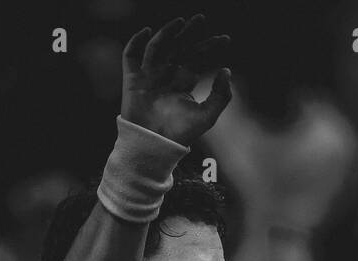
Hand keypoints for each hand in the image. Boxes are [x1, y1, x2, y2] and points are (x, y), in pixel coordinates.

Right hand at [121, 15, 231, 145]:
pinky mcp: (133, 79)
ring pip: (157, 47)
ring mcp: (149, 75)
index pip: (197, 58)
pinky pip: (130, 56)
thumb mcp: (208, 116)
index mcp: (184, 81)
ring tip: (180, 22)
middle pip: (178, 47)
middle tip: (200, 19)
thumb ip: (221, 95)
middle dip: (189, 33)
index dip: (210, 47)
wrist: (156, 144)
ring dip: (167, 33)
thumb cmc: (181, 134)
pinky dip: (136, 42)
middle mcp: (167, 75)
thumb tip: (226, 69)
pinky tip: (147, 32)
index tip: (225, 40)